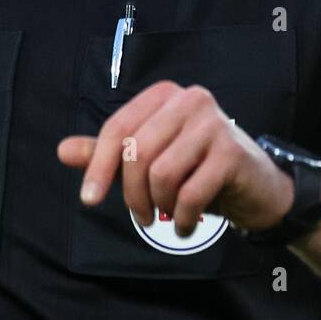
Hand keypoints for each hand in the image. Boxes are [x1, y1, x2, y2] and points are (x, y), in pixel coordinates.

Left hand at [56, 80, 295, 237]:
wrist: (258, 187)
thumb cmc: (199, 169)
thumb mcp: (151, 160)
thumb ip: (110, 154)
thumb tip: (62, 150)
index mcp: (164, 95)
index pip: (117, 128)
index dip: (98, 166)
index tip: (89, 200)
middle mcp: (189, 100)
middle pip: (137, 152)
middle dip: (132, 194)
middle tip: (142, 216)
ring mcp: (213, 124)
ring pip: (161, 173)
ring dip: (160, 205)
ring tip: (169, 215)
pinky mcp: (231, 152)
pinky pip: (190, 192)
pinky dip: (184, 217)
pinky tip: (187, 224)